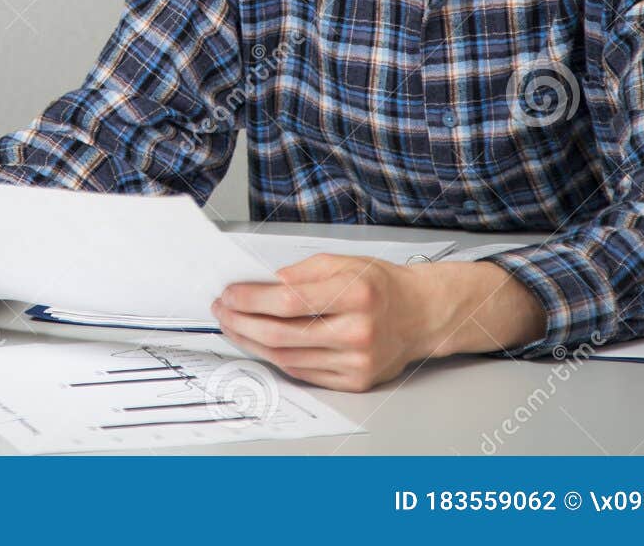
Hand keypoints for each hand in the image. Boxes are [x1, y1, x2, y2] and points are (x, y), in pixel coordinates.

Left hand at [212, 254, 547, 391]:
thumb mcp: (343, 261)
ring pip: (288, 357)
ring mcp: (358, 361)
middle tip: (222, 313)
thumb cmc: (380, 285)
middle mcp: (359, 331)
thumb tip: (262, 284)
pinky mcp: (355, 381)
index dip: (250, 299)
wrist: (420, 315)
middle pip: (282, 334)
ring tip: (234, 327)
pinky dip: (276, 357)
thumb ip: (302, 272)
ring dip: (252, 343)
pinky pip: (303, 371)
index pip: (288, 300)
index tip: (228, 294)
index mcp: (356, 293)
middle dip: (242, 323)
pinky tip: (260, 343)